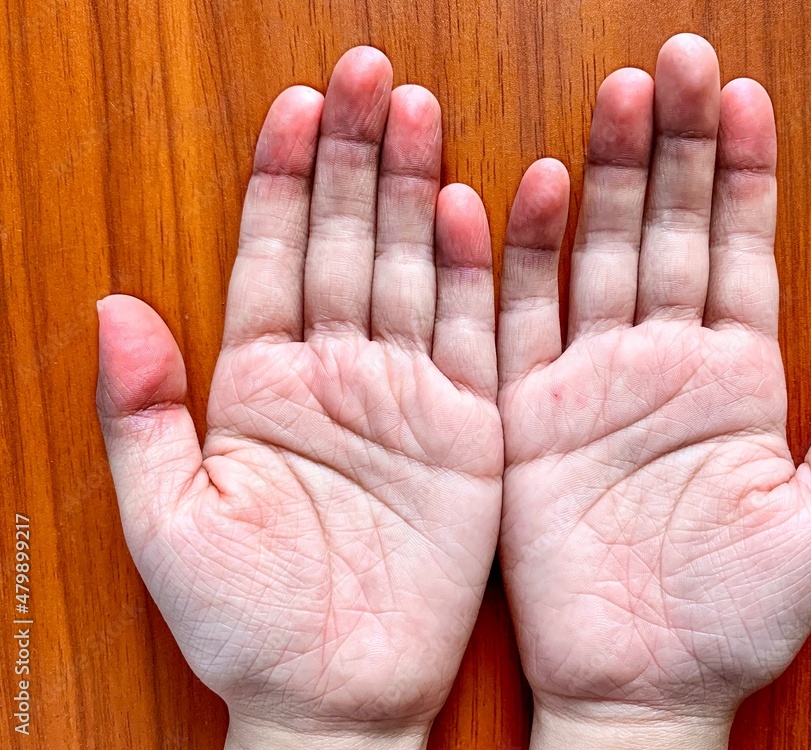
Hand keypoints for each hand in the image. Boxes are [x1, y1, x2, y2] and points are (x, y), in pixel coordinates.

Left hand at [97, 47, 501, 749]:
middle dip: (355, 155)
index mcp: (259, 385)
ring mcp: (404, 395)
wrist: (334, 696)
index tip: (296, 106)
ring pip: (408, 269)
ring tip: (419, 114)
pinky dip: (473, 275)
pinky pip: (470, 337)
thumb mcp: (167, 520)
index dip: (282, 178)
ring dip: (413, 192)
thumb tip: (113, 311)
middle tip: (370, 75)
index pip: (271, 254)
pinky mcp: (465, 430)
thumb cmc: (246, 622)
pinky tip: (476, 211)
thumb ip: (140, 412)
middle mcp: (334, 374)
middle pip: (344, 240)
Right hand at [497, 34, 810, 746]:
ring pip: (602, 257)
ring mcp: (592, 382)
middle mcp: (661, 364)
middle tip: (679, 62)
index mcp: (733, 381)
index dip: (746, 175)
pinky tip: (538, 193)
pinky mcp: (530, 416)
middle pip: (671, 231)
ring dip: (613, 179)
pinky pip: (524, 324)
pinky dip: (527, 261)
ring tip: (623, 99)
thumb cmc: (731, 619)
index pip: (742, 251)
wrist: (639, 685)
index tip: (747, 99)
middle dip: (678, 146)